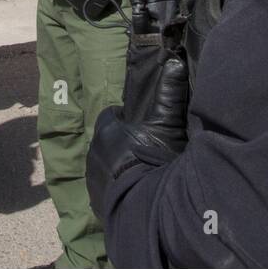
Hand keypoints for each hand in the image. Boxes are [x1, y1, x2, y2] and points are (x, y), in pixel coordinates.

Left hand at [85, 53, 189, 224]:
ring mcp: (93, 178)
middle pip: (106, 141)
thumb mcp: (166, 124)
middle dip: (121, 143)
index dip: (126, 118)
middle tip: (145, 150)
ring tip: (142, 174)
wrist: (145, 207)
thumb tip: (175, 61)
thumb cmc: (154, 159)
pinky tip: (136, 193)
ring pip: (104, 165)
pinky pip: (104, 189)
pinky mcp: (96, 201)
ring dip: (118, 167)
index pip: (111, 115)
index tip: (143, 126)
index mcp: (106, 130)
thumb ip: (169, 93)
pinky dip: (117, 188)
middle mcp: (93, 152)